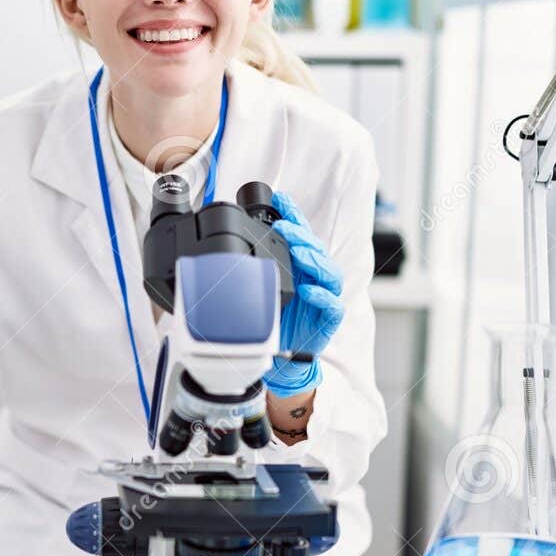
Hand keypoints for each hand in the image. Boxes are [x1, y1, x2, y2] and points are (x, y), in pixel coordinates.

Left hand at [264, 191, 343, 397]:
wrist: (278, 358)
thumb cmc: (270, 321)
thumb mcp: (256, 291)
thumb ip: (249, 271)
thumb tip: (222, 251)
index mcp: (298, 266)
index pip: (299, 235)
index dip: (292, 215)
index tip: (279, 198)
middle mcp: (313, 277)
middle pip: (314, 249)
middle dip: (300, 235)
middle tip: (282, 226)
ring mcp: (323, 297)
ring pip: (328, 272)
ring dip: (314, 260)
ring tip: (298, 252)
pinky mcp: (328, 319)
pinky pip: (333, 305)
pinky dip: (322, 297)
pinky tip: (310, 290)